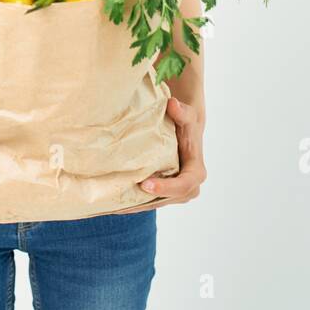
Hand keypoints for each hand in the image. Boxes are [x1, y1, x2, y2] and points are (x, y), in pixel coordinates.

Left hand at [110, 95, 205, 214]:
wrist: (183, 132)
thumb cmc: (185, 124)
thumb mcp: (187, 116)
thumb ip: (182, 112)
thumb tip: (172, 104)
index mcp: (196, 172)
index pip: (183, 185)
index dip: (166, 188)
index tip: (145, 184)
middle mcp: (188, 187)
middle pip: (168, 199)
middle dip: (146, 201)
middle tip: (123, 198)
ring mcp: (174, 193)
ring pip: (156, 203)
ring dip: (136, 205)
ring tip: (114, 205)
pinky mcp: (162, 194)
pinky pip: (149, 202)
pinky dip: (134, 204)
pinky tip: (114, 204)